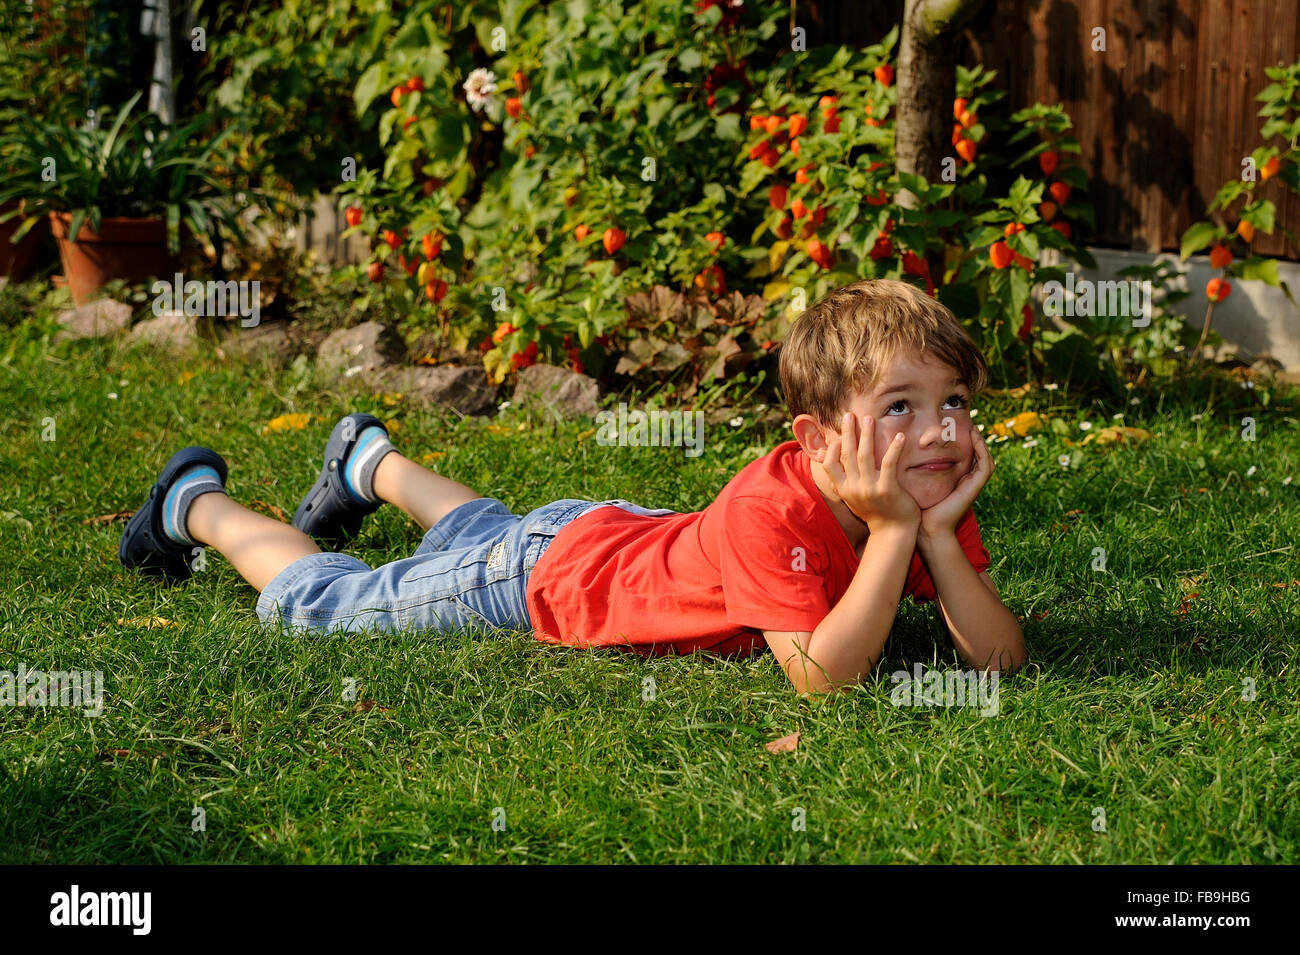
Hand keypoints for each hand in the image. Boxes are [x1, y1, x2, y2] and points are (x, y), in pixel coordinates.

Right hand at [823, 412, 919, 532]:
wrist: (893, 533)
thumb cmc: (876, 514)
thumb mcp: (854, 499)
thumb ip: (846, 482)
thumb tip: (838, 464)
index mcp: (844, 489)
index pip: (828, 464)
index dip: (832, 448)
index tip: (838, 435)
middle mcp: (853, 488)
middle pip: (846, 454)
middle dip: (847, 432)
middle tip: (849, 415)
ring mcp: (870, 489)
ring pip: (864, 455)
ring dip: (866, 435)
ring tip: (869, 419)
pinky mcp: (888, 489)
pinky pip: (889, 464)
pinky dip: (894, 448)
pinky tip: (900, 436)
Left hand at [919, 424, 993, 540]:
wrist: (926, 528)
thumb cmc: (919, 508)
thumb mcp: (917, 483)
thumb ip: (915, 470)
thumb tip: (901, 453)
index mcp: (956, 481)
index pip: (966, 457)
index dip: (964, 443)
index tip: (956, 428)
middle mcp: (967, 482)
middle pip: (978, 456)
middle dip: (976, 440)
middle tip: (970, 423)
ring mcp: (972, 485)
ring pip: (985, 459)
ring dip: (981, 443)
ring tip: (974, 428)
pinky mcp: (974, 488)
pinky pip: (985, 466)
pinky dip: (982, 452)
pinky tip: (975, 439)